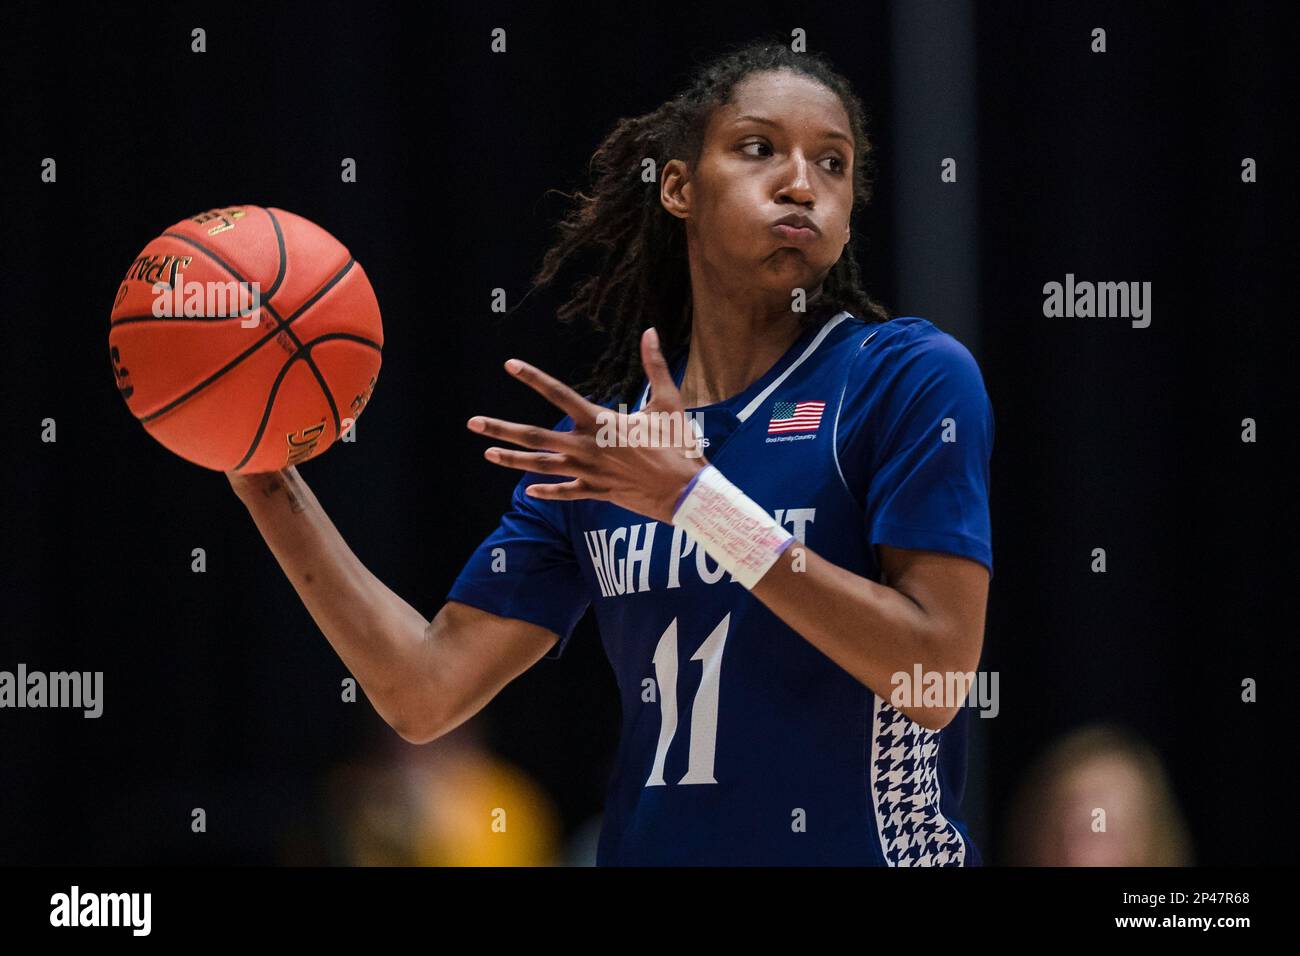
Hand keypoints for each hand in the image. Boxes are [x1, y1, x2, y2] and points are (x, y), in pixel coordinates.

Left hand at [467, 327, 707, 523]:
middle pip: (535, 437)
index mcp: (601, 422)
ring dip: (511, 460)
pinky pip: (564, 492)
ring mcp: (588, 472)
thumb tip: (651, 331)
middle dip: (501, 429)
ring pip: (540, 466)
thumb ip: (655, 366)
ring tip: (487, 453)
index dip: (532, 377)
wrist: (685, 493)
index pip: (559, 394)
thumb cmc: (679, 446)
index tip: (509, 365)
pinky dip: (546, 491)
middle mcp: (586, 447)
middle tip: (472, 423)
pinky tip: (529, 490)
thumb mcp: (669, 402)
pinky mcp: (596, 492)